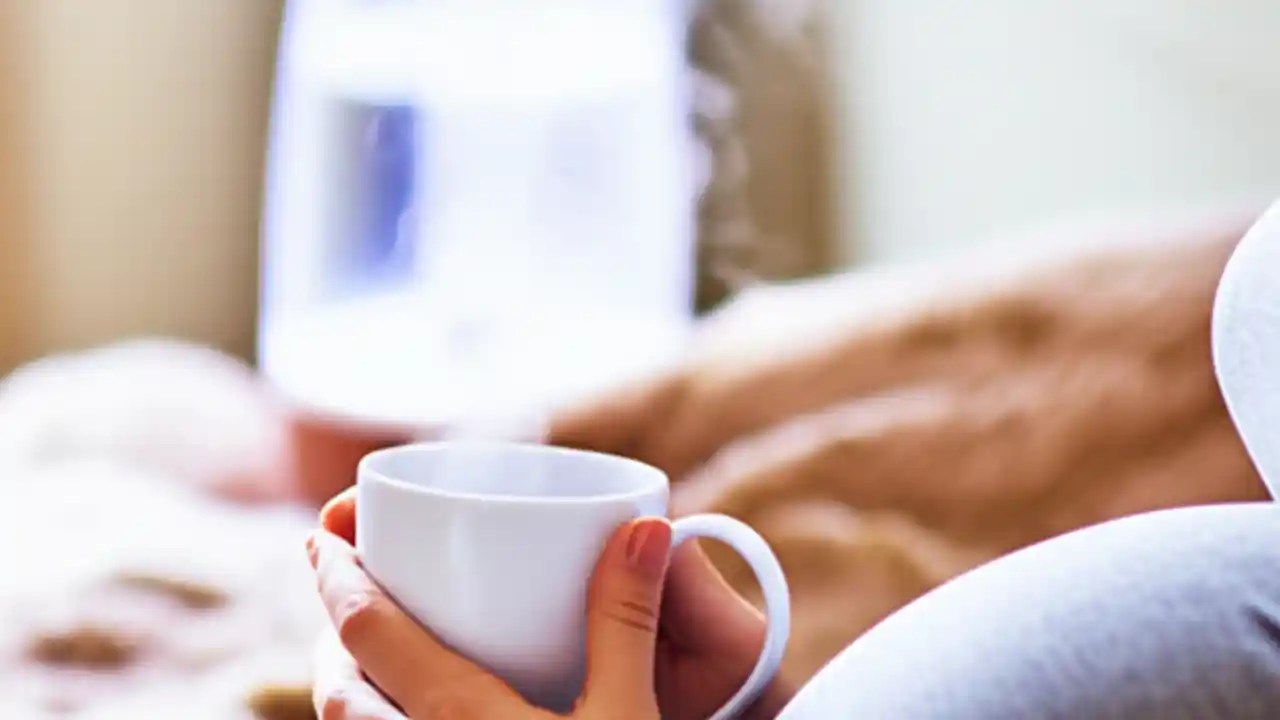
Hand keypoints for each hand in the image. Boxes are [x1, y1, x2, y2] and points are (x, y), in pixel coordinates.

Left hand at [314, 491, 792, 719]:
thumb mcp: (626, 715)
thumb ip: (625, 621)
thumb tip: (642, 527)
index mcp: (455, 716)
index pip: (365, 629)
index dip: (336, 576)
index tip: (323, 539)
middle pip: (336, 686)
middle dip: (334, 632)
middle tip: (347, 593)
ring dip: (345, 685)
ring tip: (367, 655)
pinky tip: (410, 719)